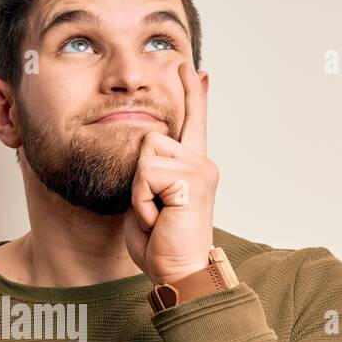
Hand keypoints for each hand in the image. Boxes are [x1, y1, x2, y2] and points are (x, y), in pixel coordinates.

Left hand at [122, 59, 218, 284]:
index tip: (192, 68)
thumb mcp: (149, 202)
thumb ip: (149, 175)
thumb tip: (147, 145)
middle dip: (139, 179)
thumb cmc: (162, 245)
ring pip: (145, 157)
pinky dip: (142, 202)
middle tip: (155, 212)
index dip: (192, 95)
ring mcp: (200, 170)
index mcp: (193, 167)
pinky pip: (145, 176)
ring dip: (139, 192)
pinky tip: (158, 219)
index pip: (193, 123)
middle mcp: (202, 163)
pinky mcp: (192, 181)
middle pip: (149, 140)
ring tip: (156, 215)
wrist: (179, 273)